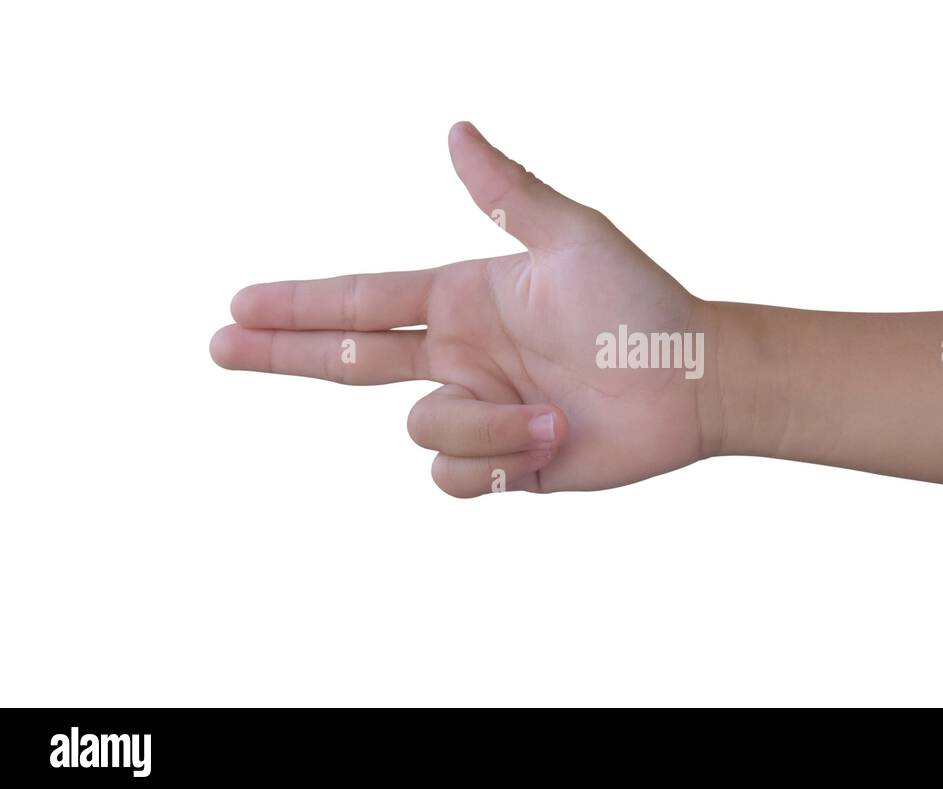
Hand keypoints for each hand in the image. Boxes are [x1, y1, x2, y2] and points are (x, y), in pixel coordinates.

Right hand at [211, 122, 718, 496]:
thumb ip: (507, 193)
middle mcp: (460, 357)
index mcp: (464, 302)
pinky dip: (498, 459)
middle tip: (220, 346)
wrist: (693, 382)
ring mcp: (479, 410)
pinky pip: (456, 473)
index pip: (363, 301)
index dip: (301, 305)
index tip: (241, 304)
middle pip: (350, 360)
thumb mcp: (573, 237)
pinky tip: (549, 440)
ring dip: (486, 422)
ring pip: (422, 428)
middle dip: (286, 353)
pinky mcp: (504, 463)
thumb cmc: (641, 302)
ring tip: (553, 411)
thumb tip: (456, 131)